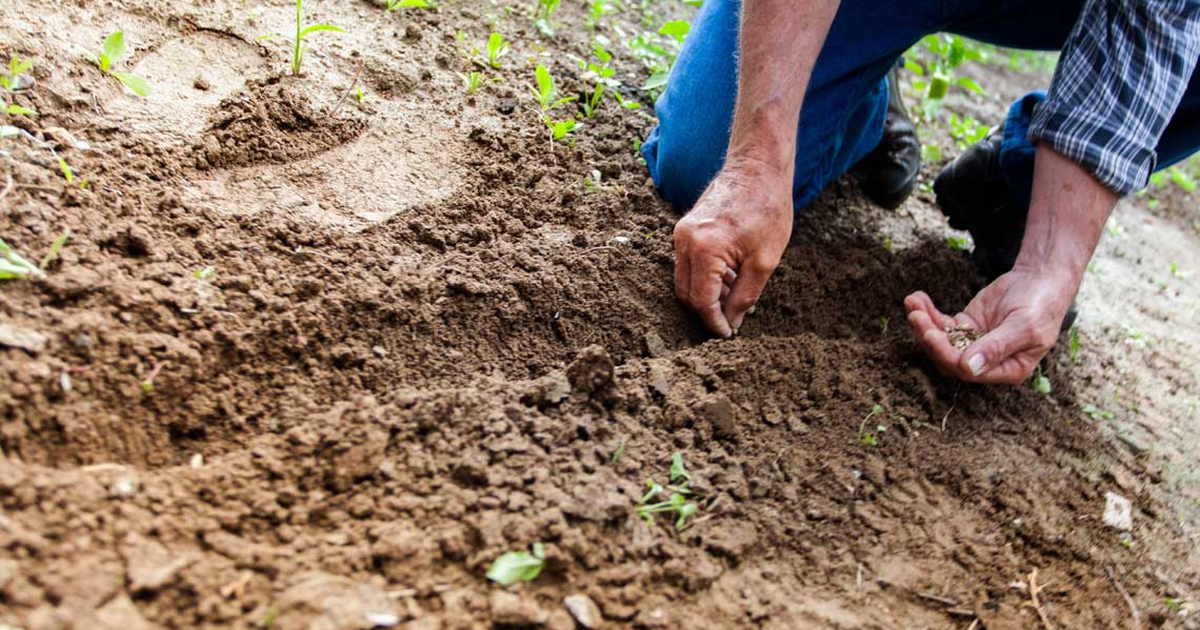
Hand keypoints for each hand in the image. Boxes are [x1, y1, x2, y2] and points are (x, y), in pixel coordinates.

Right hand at [672, 159, 793, 336]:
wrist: (757, 167)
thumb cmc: (767, 208)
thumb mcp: (765, 261)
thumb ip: (745, 296)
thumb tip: (732, 322)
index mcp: (704, 249)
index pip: (701, 301)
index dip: (714, 323)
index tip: (728, 335)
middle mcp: (684, 241)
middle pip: (686, 293)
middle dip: (707, 312)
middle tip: (732, 322)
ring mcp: (681, 233)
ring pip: (685, 280)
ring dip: (707, 294)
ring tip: (737, 296)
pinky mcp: (685, 228)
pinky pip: (688, 264)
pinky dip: (705, 277)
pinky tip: (731, 278)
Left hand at [904, 265, 1077, 383]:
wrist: (1041, 279)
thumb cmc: (1041, 305)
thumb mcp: (1024, 326)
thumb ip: (997, 347)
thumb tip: (968, 368)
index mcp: (1007, 370)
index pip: (968, 371)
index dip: (946, 354)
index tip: (931, 333)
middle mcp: (987, 362)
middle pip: (948, 357)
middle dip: (929, 337)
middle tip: (915, 315)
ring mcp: (974, 343)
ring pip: (941, 340)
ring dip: (923, 323)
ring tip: (912, 303)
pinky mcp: (966, 325)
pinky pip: (941, 324)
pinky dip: (928, 312)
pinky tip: (916, 298)